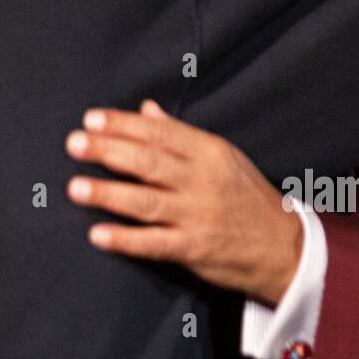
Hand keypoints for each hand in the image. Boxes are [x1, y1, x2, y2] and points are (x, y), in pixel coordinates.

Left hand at [66, 99, 302, 305]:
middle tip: (73, 143)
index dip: (123, 124)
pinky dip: (125, 239)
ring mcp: (198, 215)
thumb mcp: (222, 157)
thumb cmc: (246, 196)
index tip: (91, 119)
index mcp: (209, 152)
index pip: (160, 132)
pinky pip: (154, 243)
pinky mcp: (195, 249)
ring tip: (75, 187)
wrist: (284, 247)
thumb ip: (181, 134)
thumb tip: (146, 109)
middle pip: (148, 161)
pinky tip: (97, 234)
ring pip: (146, 201)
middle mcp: (202, 181)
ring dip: (108, 193)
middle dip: (108, 150)